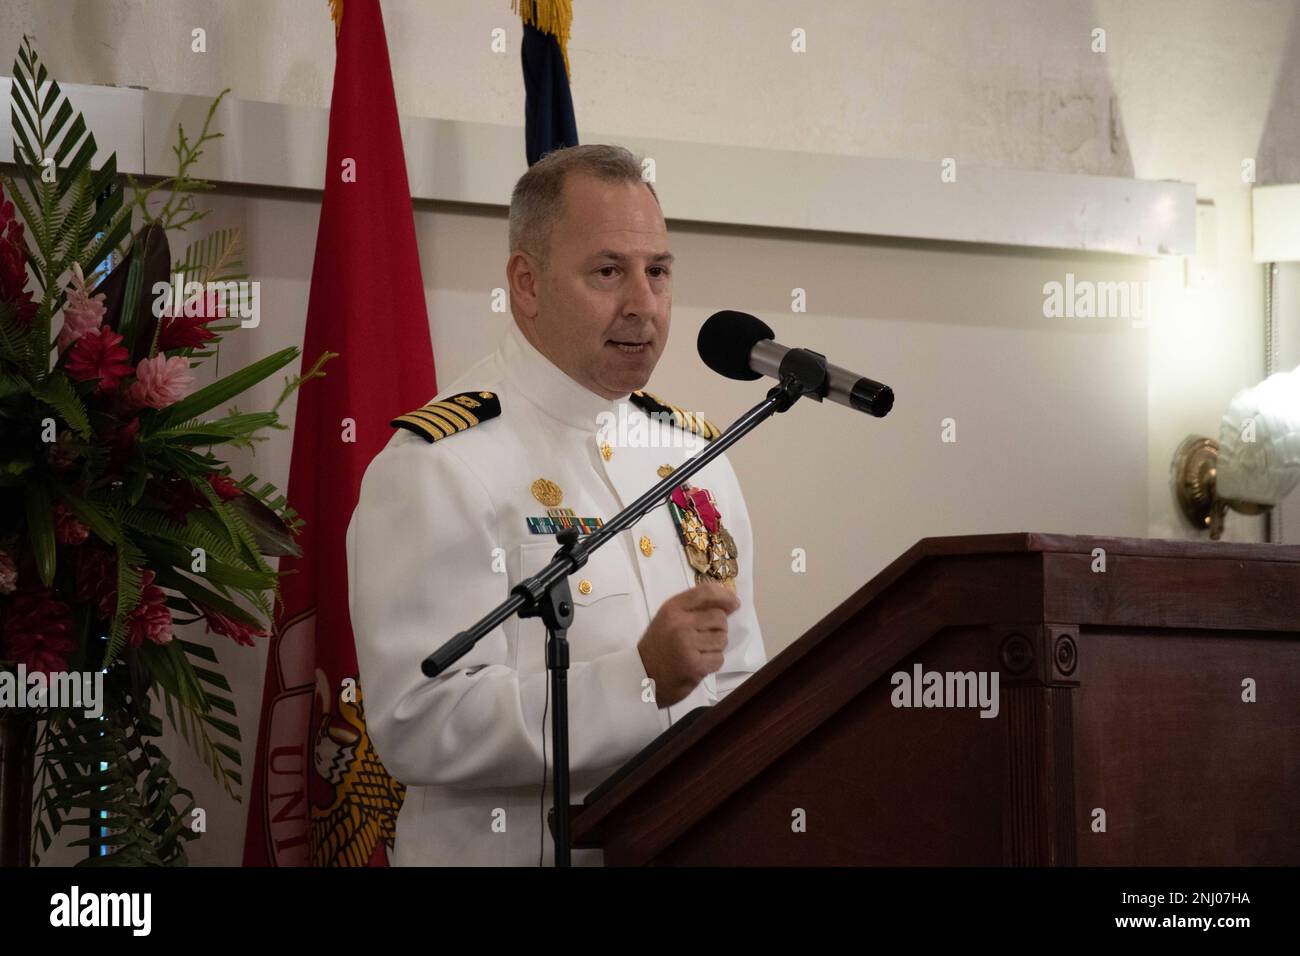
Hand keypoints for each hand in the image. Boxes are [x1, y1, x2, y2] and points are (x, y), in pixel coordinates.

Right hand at [636, 581, 740, 707]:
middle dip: (718, 629)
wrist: (641, 676)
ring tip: (699, 652)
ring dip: (715, 647)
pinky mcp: (694, 665)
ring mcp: (687, 644)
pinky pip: (719, 659)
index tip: (735, 604)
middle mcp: (679, 623)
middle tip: (705, 638)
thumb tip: (730, 603)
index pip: (705, 592)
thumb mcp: (669, 619)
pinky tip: (698, 664)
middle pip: (719, 618)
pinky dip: (712, 663)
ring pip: (722, 639)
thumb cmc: (659, 646)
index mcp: (672, 608)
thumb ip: (694, 608)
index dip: (725, 596)